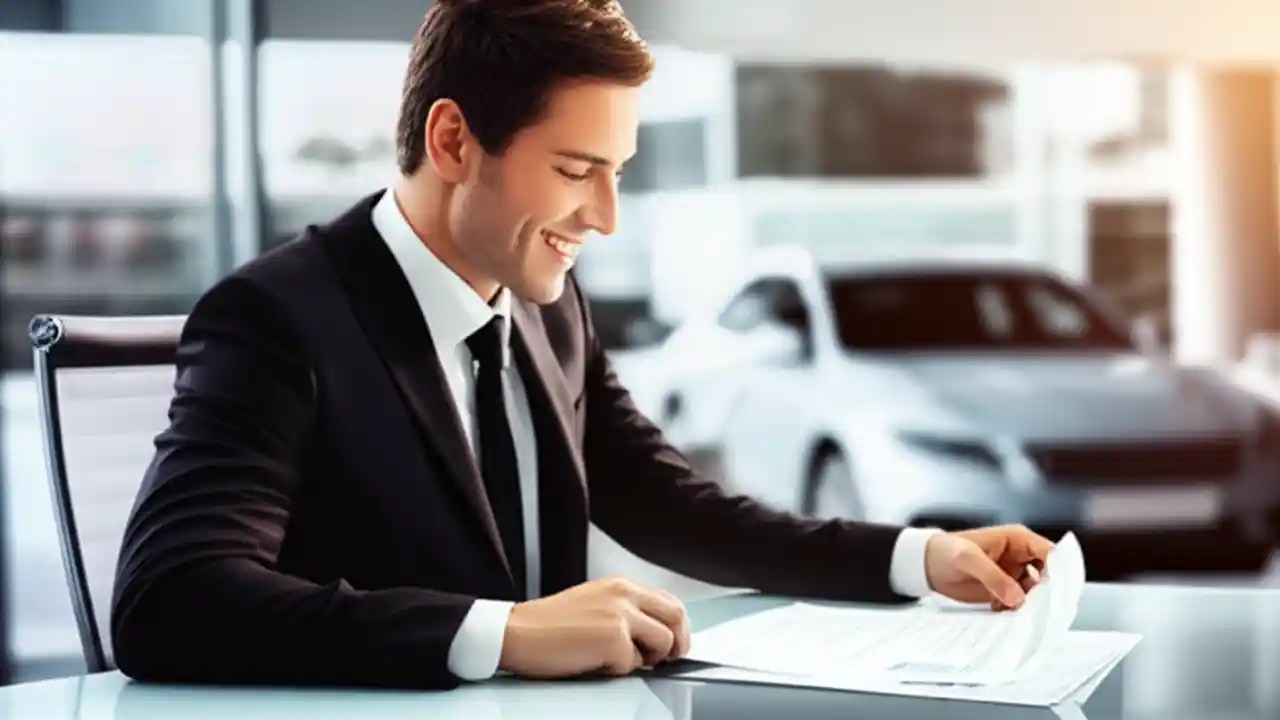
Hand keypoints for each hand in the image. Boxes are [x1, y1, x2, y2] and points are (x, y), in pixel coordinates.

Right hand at [498, 577, 691, 677]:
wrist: (517, 632)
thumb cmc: (548, 625)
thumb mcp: (594, 605)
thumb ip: (625, 612)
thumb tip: (656, 636)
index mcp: (620, 585)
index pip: (668, 601)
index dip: (676, 627)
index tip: (672, 643)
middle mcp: (624, 594)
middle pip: (677, 617)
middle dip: (676, 643)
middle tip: (662, 660)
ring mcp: (620, 614)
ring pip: (663, 642)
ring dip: (644, 659)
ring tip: (614, 659)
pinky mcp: (613, 638)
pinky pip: (633, 664)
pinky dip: (616, 670)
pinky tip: (593, 662)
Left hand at [924, 524, 1054, 610]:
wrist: (926, 566)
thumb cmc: (945, 551)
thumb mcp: (968, 559)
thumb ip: (993, 576)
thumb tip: (1018, 598)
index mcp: (1017, 539)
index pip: (1051, 553)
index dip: (1061, 570)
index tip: (1060, 591)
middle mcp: (1021, 557)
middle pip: (1050, 575)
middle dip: (1047, 592)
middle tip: (1039, 607)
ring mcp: (1014, 574)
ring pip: (1037, 592)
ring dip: (1030, 603)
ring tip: (1010, 608)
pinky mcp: (1005, 590)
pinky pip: (1021, 602)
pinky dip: (1016, 609)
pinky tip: (998, 609)